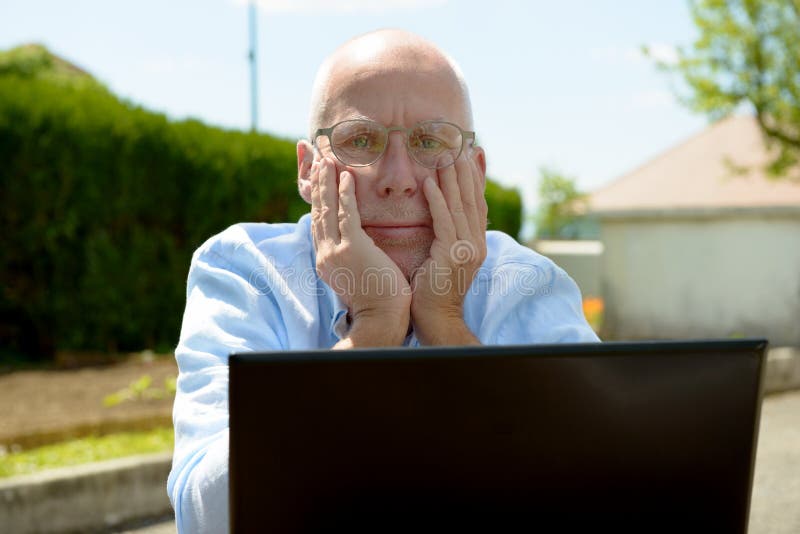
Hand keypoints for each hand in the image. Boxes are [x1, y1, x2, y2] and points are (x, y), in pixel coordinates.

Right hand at [311, 157, 410, 345]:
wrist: (383, 320)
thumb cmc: (379, 300)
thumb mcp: (358, 274)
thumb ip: (354, 256)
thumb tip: (359, 244)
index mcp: (327, 261)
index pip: (320, 223)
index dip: (319, 199)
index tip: (319, 179)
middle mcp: (326, 255)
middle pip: (318, 212)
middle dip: (317, 184)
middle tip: (318, 160)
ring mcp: (336, 252)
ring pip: (327, 210)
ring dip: (327, 182)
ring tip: (327, 160)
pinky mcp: (352, 249)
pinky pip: (346, 215)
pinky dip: (344, 194)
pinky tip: (346, 176)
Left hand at [410, 152, 487, 344]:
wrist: (437, 319)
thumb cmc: (434, 290)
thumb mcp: (446, 258)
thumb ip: (449, 237)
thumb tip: (446, 216)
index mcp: (477, 243)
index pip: (478, 203)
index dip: (476, 177)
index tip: (472, 153)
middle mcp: (476, 243)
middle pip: (472, 198)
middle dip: (465, 169)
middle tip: (459, 143)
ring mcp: (467, 249)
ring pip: (459, 205)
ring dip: (451, 178)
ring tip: (444, 154)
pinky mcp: (451, 255)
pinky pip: (443, 221)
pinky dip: (436, 200)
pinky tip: (429, 182)